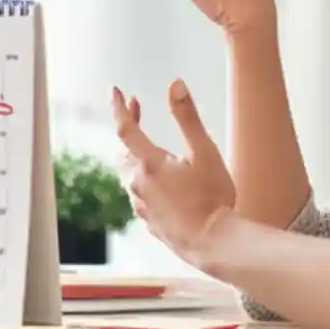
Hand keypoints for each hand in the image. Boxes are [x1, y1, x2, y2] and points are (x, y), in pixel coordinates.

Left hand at [113, 79, 236, 268]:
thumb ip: (188, 117)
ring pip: (129, 175)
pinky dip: (145, 181)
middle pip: (123, 151)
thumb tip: (175, 85)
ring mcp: (142, 206)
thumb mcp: (204, 151)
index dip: (119, 107)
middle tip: (137, 109)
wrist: (213, 243)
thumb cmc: (211, 197)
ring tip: (149, 146)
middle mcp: (139, 184)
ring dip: (135, 156)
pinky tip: (161, 184)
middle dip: (129, 128)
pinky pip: (140, 196)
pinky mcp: (150, 222)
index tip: (116, 91)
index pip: (126, 128)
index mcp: (150, 164)